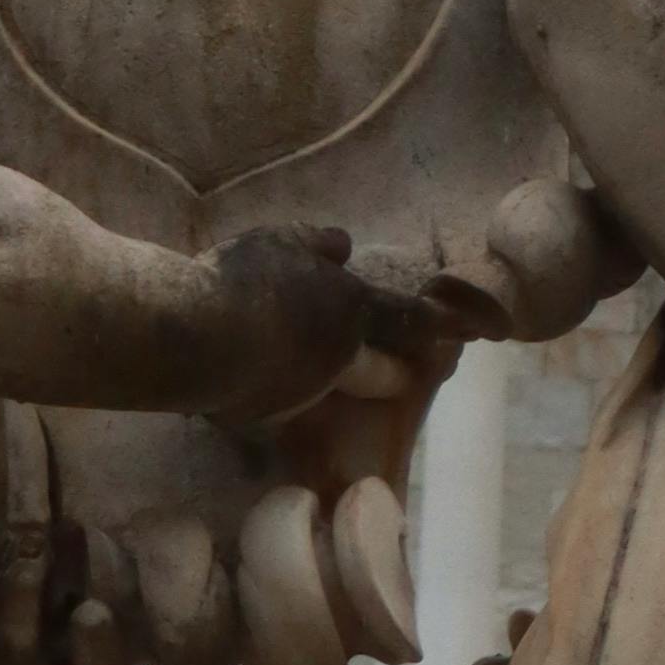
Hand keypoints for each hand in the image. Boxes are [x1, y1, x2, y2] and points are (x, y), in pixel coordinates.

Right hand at [197, 228, 467, 428]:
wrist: (190, 342)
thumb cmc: (243, 282)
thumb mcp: (281, 243)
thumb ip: (316, 244)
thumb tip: (343, 245)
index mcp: (348, 314)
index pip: (408, 319)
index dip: (442, 324)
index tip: (474, 330)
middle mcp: (333, 365)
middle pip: (380, 375)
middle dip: (396, 374)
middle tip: (403, 374)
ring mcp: (295, 399)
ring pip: (316, 389)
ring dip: (310, 375)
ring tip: (278, 351)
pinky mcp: (254, 421)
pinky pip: (267, 399)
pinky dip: (261, 385)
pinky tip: (232, 367)